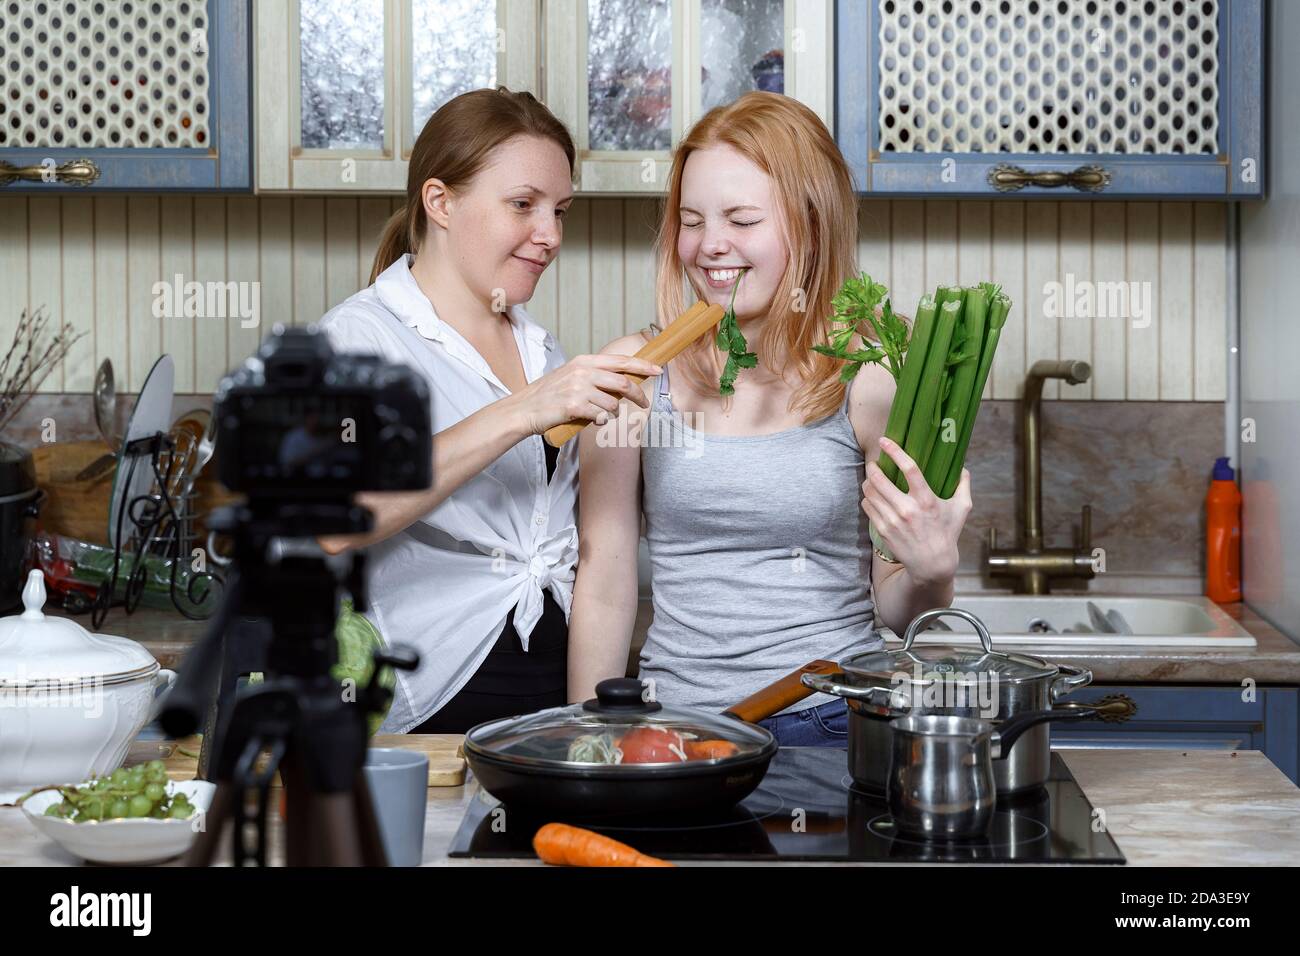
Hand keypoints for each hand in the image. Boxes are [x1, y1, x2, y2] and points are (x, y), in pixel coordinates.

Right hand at [512, 354, 662, 435]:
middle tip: (644, 404)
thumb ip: (594, 376)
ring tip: (604, 415)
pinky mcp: (574, 407)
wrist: (524, 410)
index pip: (621, 361)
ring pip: (613, 403)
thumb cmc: (548, 396)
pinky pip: (600, 416)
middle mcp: (582, 372)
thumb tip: (623, 383)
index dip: (643, 365)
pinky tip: (594, 421)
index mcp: (583, 361)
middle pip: (623, 383)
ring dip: (614, 412)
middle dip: (639, 395)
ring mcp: (578, 389)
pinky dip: (602, 421)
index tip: (658, 370)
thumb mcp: (571, 376)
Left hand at [861, 436, 972, 584]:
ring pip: (870, 492)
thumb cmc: (948, 533)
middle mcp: (907, 509)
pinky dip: (867, 498)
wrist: (932, 563)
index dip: (895, 451)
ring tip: (872, 478)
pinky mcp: (883, 530)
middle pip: (880, 479)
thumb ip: (963, 486)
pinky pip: (867, 506)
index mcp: (927, 500)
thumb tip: (963, 468)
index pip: (909, 468)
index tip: (884, 441)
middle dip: (873, 467)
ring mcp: (892, 520)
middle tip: (874, 463)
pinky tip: (872, 496)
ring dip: (868, 481)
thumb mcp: (962, 509)